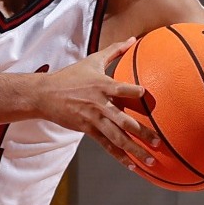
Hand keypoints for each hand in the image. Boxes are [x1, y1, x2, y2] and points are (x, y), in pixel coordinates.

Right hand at [39, 38, 157, 166]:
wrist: (45, 94)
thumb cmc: (71, 75)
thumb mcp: (92, 60)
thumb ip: (114, 50)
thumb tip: (134, 39)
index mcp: (102, 85)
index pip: (122, 89)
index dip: (135, 92)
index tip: (149, 97)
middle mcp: (99, 104)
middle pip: (123, 120)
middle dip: (141, 132)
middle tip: (158, 141)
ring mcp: (93, 119)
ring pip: (117, 137)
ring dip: (134, 149)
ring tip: (150, 159)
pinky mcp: (88, 129)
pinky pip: (106, 145)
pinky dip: (119, 156)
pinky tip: (132, 165)